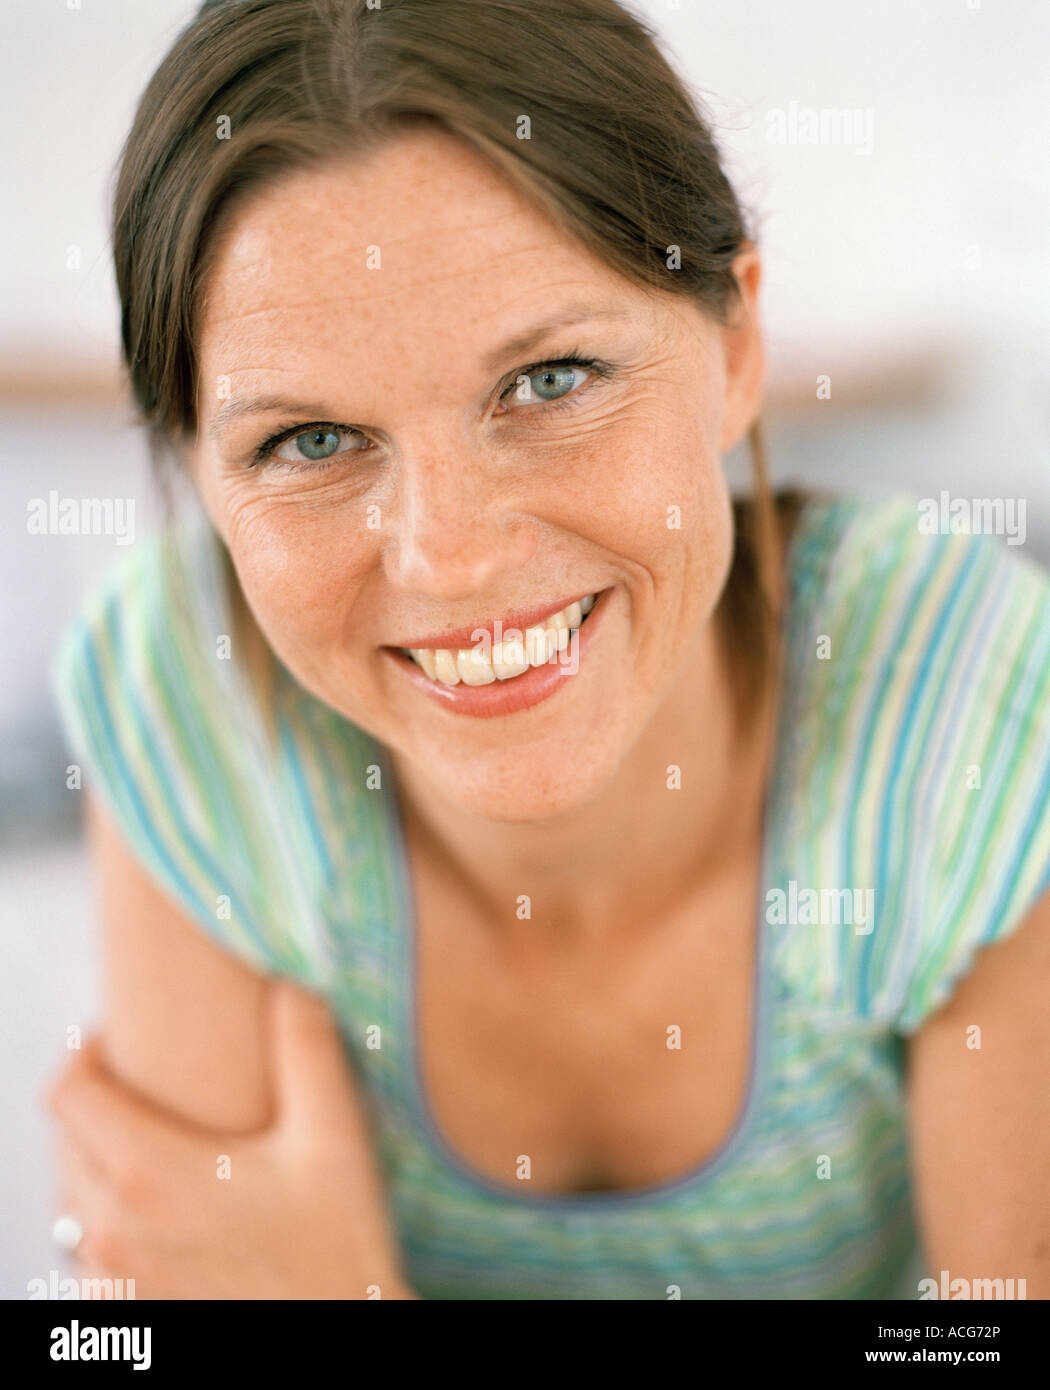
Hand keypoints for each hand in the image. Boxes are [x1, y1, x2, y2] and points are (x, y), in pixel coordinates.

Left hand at [46, 979, 417, 1298]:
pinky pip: (87, 1252)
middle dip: (95, 1101)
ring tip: (154, 1144)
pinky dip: (107, 1218)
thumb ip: (307, 1044)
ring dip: (96, 1162)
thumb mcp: (333, 1135)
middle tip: (148, 1084)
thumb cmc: (337, 1246)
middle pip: (64, 1140)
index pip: (68, 1092)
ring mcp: (115, 1282)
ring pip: (70, 1199)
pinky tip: (161, 1211)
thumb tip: (290, 981)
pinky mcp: (127, 1315)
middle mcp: (115, 1230)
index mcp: (150, 1174)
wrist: (338, 1342)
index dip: (85, 1053)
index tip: (121, 1040)